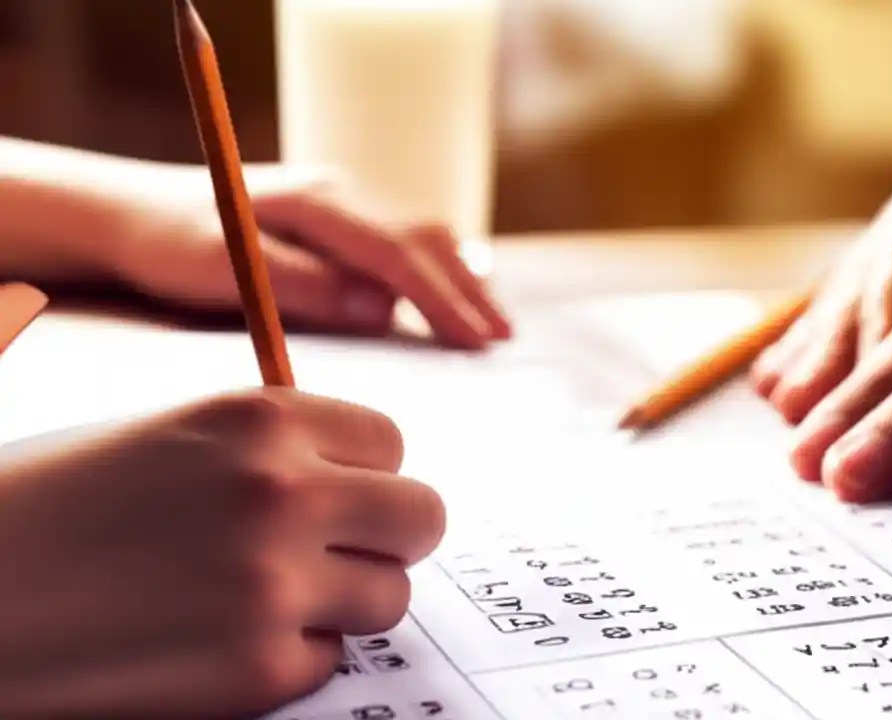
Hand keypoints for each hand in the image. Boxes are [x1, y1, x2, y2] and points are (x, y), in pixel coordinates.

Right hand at [0, 390, 443, 717]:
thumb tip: (365, 476)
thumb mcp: (176, 439)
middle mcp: (284, 495)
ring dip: (343, 600)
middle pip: (423, 516)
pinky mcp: (258, 672)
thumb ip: (278, 450)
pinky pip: (328, 659)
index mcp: (263, 419)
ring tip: (263, 596)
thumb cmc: (59, 510)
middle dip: (388, 535)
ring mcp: (276, 587)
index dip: (365, 472)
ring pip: (390, 595)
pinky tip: (218, 642)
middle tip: (341, 550)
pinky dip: (288, 657)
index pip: (392, 442)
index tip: (339, 492)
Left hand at [115, 166, 509, 348]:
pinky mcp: (335, 221)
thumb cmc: (168, 242)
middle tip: (502, 338)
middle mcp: (340, 193)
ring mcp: (340, 203)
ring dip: (458, 280)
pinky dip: (433, 273)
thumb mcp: (222, 268)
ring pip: (419, 237)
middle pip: (424, 237)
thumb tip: (379, 310)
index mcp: (318, 201)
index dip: (441, 296)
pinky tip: (451, 301)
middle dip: (467, 289)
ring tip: (492, 326)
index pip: (398, 250)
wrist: (129, 211)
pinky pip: (399, 243)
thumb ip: (301, 286)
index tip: (477, 337)